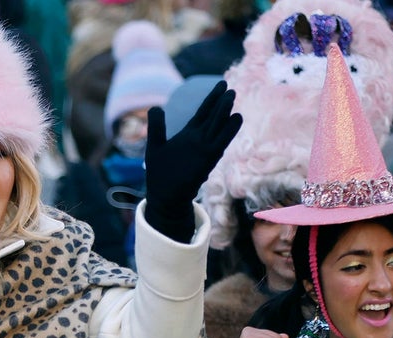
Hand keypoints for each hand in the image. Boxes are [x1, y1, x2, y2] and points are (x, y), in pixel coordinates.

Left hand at [142, 80, 241, 241]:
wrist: (165, 198)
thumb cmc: (160, 174)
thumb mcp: (155, 145)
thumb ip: (156, 126)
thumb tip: (156, 107)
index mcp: (189, 135)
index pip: (203, 113)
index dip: (212, 99)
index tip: (221, 85)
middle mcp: (199, 140)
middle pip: (212, 116)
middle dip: (220, 102)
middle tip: (230, 87)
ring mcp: (204, 149)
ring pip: (217, 126)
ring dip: (225, 112)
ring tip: (232, 96)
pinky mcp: (207, 158)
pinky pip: (220, 141)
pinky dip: (228, 130)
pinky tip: (237, 118)